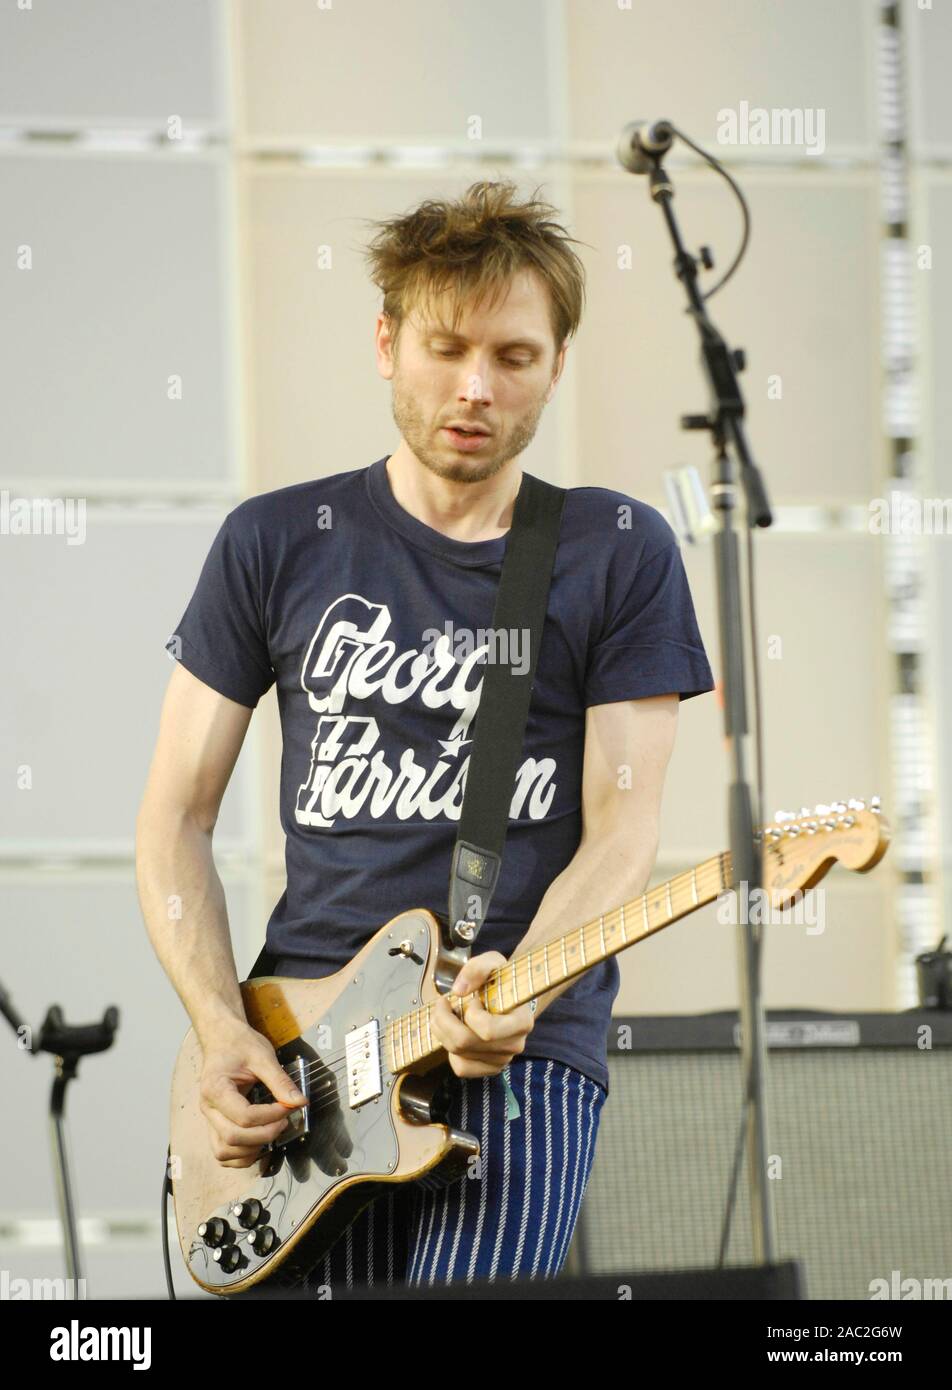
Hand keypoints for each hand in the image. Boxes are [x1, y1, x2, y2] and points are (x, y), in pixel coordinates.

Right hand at [198, 1020, 307, 1168]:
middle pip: (232, 1138)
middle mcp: (208, 1108)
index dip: (270, 1116)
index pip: (243, 1116)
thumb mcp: (263, 1056)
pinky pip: (223, 1151)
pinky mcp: (215, 1124)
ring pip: (224, 1151)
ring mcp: (209, 1118)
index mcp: (215, 1088)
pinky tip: (259, 1143)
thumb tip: (299, 1101)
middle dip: (264, 1134)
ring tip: (271, 1131)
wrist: (222, 1037)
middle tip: (284, 1121)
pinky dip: (241, 1155)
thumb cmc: (239, 1044)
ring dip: (251, 1149)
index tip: (289, 1106)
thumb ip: (280, 1081)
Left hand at [430, 950, 534, 1078]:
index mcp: (522, 1022)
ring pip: (459, 1055)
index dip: (471, 1014)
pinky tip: (455, 1034)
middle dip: (444, 1020)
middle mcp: (514, 1045)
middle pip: (465, 1043)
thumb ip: (477, 968)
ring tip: (445, 1015)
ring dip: (443, 1032)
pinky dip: (451, 1051)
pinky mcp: (490, 1068)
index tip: (473, 999)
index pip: (487, 1031)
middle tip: (442, 1003)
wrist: (509, 995)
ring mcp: (502, 1060)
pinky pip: (461, 1068)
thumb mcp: (492, 961)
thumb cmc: (501, 980)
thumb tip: (459, 990)